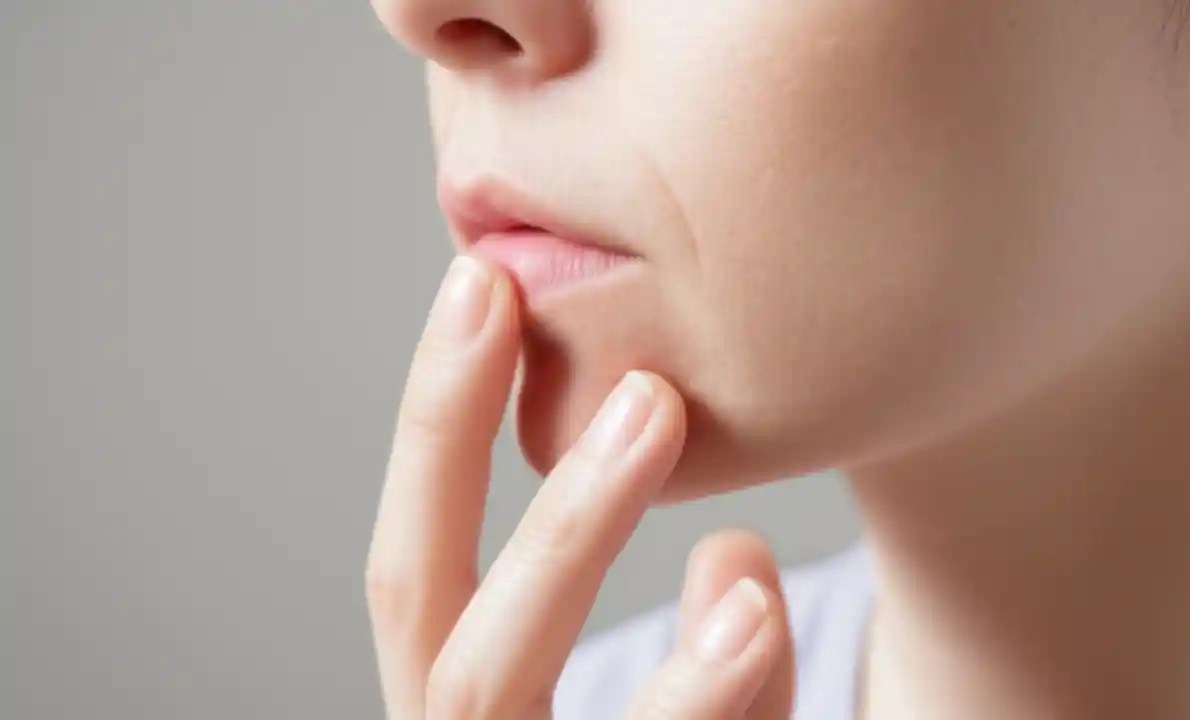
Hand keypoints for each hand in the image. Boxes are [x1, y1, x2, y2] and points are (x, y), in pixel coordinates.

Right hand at [366, 255, 795, 718]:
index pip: (419, 564)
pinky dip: (696, 692)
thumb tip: (736, 554)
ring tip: (650, 404)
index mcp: (471, 711)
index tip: (481, 287)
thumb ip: (725, 673)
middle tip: (504, 288)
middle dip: (447, 436)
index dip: (436, 424)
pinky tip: (756, 612)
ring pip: (486, 676)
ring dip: (564, 528)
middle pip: (409, 592)